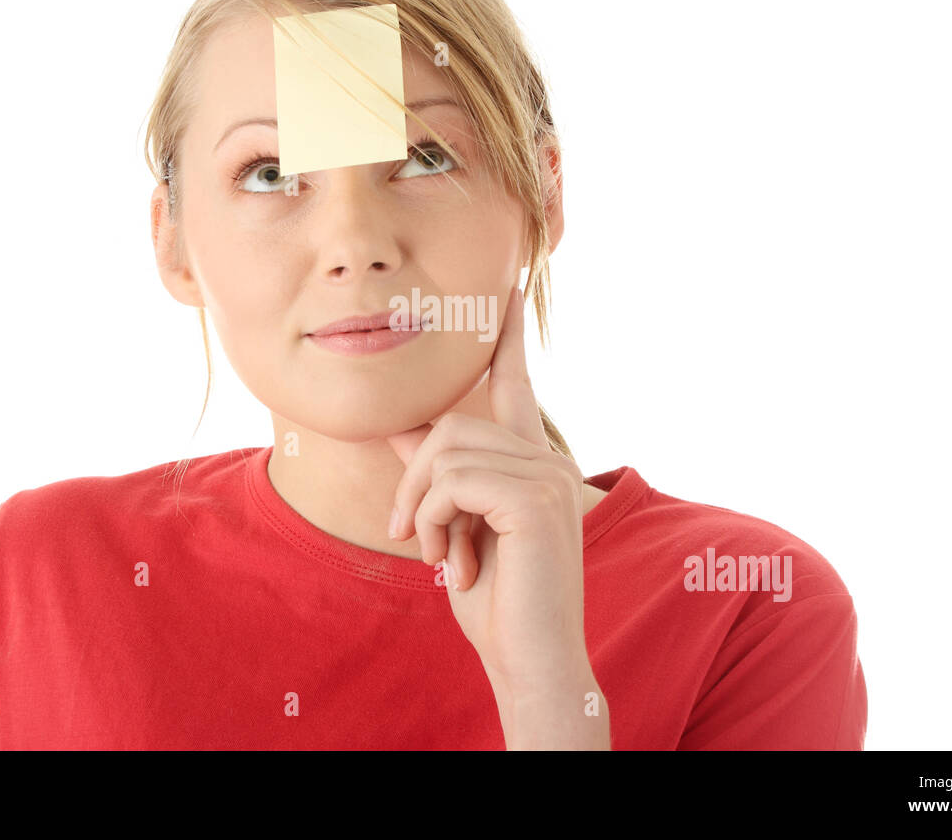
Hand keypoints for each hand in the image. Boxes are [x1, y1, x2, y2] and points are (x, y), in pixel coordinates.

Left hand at [385, 285, 593, 695]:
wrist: (530, 659)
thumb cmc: (498, 603)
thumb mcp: (455, 529)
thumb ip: (437, 477)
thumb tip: (403, 429)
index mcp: (534, 465)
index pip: (517, 387)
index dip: (509, 341)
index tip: (511, 293)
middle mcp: (548, 460)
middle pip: (451, 426)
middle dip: (415, 483)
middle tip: (410, 536)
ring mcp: (547, 475)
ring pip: (446, 450)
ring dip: (420, 508)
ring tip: (435, 555)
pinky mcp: (535, 496)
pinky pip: (451, 480)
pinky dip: (431, 520)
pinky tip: (446, 560)